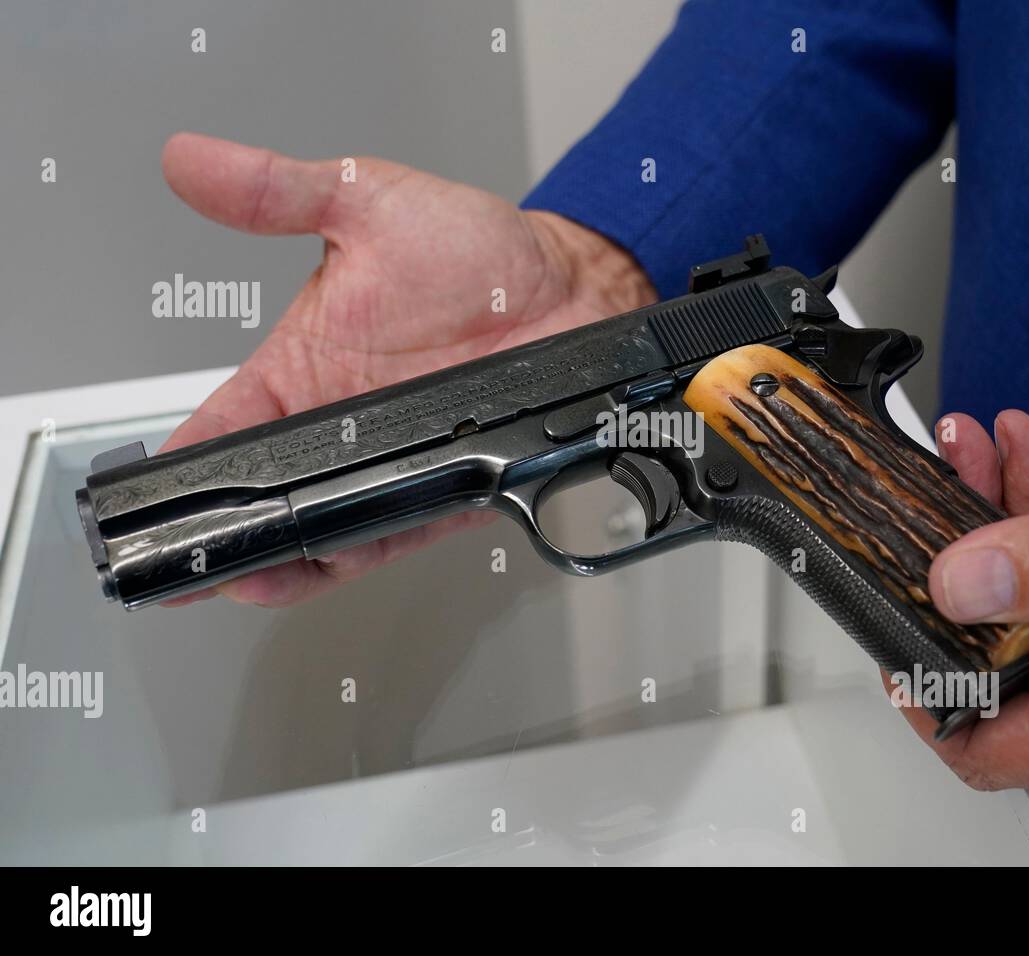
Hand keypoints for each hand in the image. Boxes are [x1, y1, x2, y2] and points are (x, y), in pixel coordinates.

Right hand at [156, 132, 654, 606]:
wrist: (570, 288)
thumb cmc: (478, 249)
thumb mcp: (367, 201)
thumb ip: (279, 192)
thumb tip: (191, 161)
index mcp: (304, 367)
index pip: (224, 424)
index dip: (184, 462)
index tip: (147, 494)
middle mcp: (339, 426)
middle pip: (261, 493)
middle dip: (218, 529)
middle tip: (180, 554)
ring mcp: (389, 463)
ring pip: (312, 529)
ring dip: (271, 556)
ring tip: (232, 575)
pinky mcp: (440, 490)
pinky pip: (381, 536)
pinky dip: (341, 560)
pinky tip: (305, 571)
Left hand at [893, 409, 1028, 809]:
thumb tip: (965, 586)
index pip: (995, 748)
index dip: (929, 688)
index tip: (894, 613)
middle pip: (992, 664)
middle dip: (956, 572)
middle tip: (936, 497)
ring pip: (1016, 611)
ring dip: (989, 525)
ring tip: (975, 456)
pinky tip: (1017, 462)